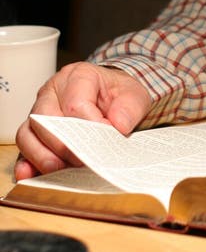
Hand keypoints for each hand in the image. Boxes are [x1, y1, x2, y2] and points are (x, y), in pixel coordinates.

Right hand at [14, 62, 151, 179]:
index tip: (103, 143)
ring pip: (28, 133)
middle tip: (82, 163)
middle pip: (45, 118)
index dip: (88, 128)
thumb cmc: (119, 95)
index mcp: (78, 76)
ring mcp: (40, 111)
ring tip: (61, 171)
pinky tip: (31, 175)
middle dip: (63, 145)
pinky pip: (25, 147)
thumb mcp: (134, 96)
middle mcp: (53, 91)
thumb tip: (117, 126)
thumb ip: (129, 109)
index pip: (75, 104)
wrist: (114, 98)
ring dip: (42, 156)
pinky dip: (26, 163)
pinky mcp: (34, 131)